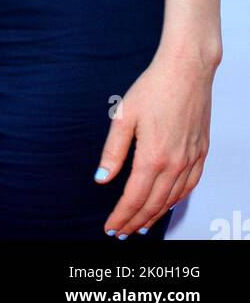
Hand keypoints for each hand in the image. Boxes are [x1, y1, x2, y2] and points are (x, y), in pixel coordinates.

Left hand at [94, 43, 218, 236]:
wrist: (187, 70)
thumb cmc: (154, 87)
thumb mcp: (124, 115)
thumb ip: (113, 151)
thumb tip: (101, 179)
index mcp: (153, 156)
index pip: (134, 198)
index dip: (121, 216)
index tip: (110, 228)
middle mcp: (175, 164)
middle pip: (153, 204)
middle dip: (135, 221)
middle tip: (122, 233)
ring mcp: (191, 159)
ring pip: (172, 199)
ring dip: (155, 216)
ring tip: (141, 226)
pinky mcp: (201, 152)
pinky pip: (189, 186)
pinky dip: (177, 201)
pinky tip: (168, 204)